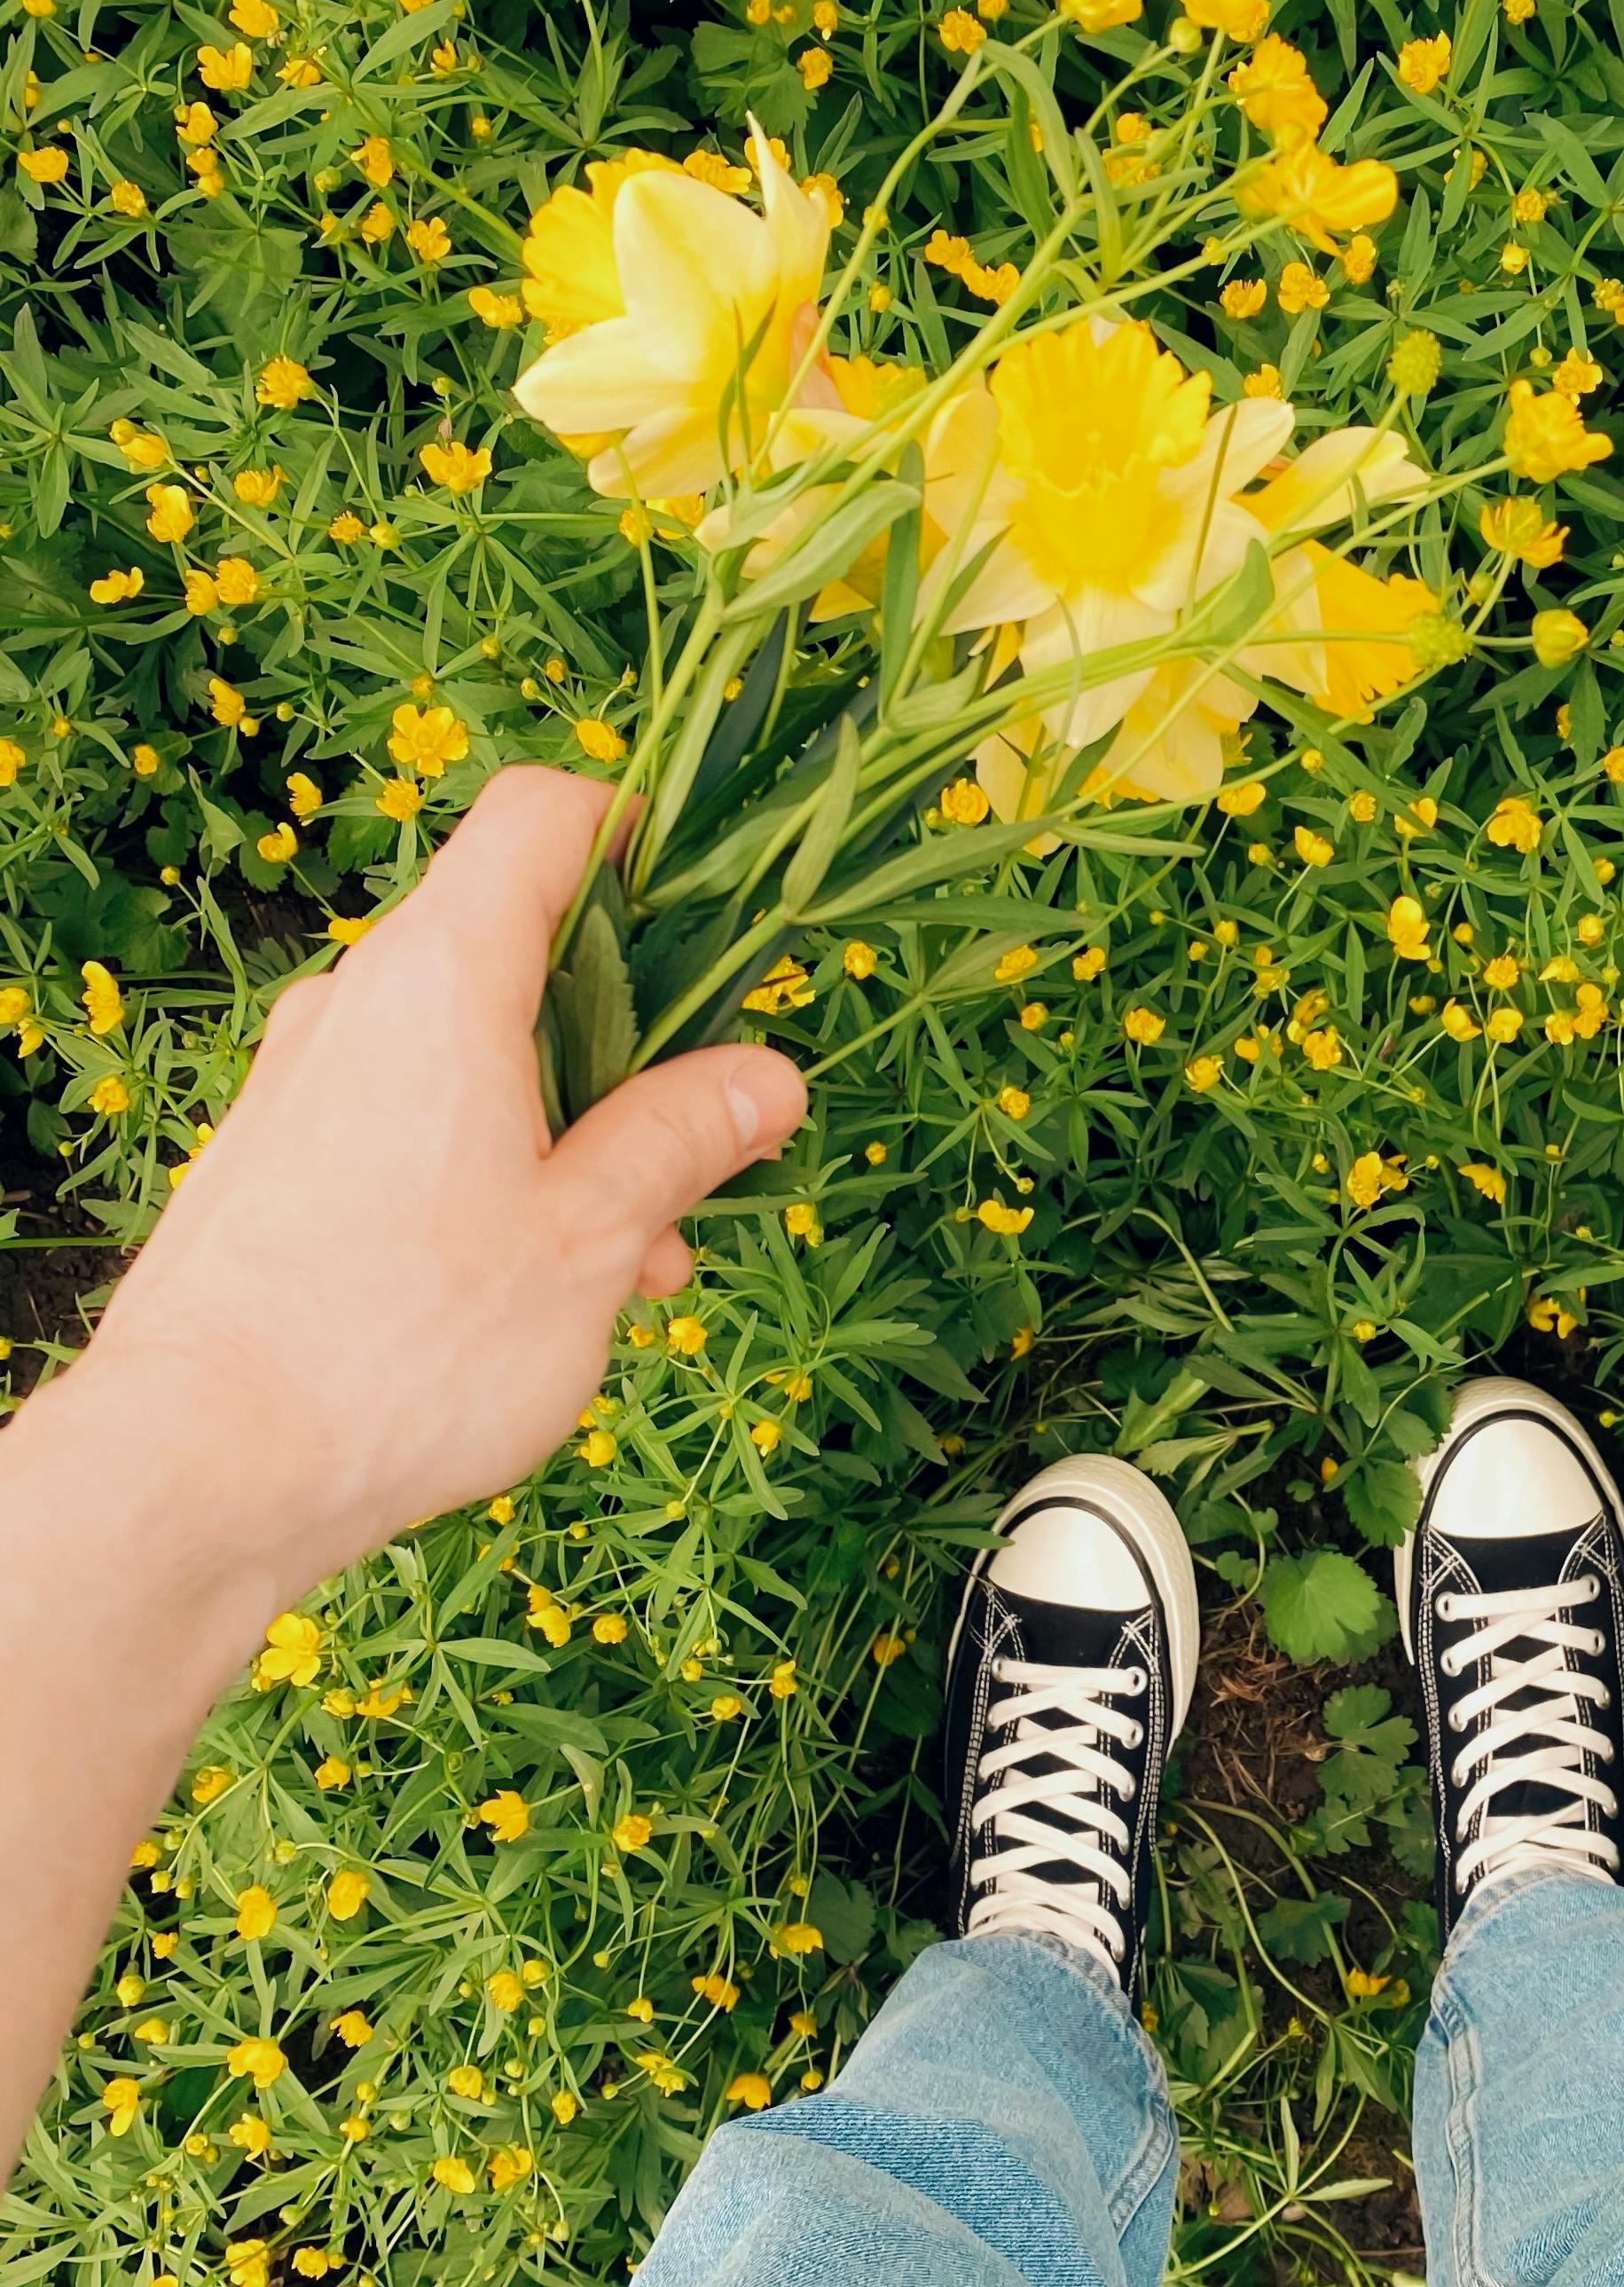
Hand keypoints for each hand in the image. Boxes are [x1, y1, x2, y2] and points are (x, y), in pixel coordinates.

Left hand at [55, 762, 805, 1614]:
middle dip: (632, 1037)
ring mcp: (303, 1081)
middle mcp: (358, 1003)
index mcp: (442, 980)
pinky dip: (490, 1170)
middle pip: (519, 949)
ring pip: (471, 1056)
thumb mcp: (590, 1242)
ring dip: (571, 1128)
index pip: (541, 819)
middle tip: (705, 1148)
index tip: (708, 903)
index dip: (636, 830)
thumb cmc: (403, 1348)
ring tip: (634, 1267)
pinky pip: (408, 1122)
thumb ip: (681, 1140)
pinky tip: (531, 1294)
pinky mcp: (272, 1160)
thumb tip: (769, 1078)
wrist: (193, 1467)